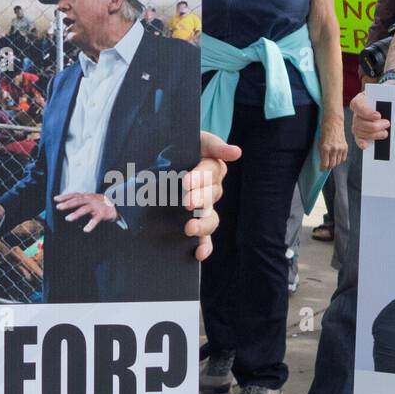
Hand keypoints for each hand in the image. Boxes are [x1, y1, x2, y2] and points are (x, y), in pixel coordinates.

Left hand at [53, 192, 117, 232]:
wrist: (117, 204)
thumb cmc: (100, 203)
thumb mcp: (90, 199)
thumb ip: (80, 201)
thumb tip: (64, 204)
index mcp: (86, 196)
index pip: (74, 195)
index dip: (64, 196)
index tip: (55, 199)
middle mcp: (90, 200)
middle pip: (78, 201)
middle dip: (67, 204)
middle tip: (58, 207)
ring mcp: (96, 206)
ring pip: (85, 209)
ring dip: (76, 214)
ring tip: (68, 219)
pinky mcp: (102, 213)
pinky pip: (96, 219)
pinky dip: (91, 224)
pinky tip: (86, 230)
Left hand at [184, 131, 241, 261]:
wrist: (158, 160)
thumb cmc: (176, 147)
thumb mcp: (191, 139)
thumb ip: (213, 145)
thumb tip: (237, 153)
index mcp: (210, 166)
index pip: (211, 170)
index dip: (200, 177)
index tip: (186, 181)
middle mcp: (210, 188)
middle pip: (211, 194)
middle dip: (198, 198)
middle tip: (185, 202)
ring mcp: (204, 208)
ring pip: (211, 217)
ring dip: (203, 224)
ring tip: (189, 228)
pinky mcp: (196, 223)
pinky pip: (205, 238)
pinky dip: (205, 247)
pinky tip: (199, 254)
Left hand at [319, 113, 347, 169]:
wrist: (334, 122)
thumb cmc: (325, 130)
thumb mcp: (320, 142)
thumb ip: (322, 153)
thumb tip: (323, 162)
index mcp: (325, 148)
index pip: (324, 164)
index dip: (322, 168)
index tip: (322, 169)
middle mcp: (333, 149)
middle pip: (332, 165)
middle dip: (328, 166)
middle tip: (326, 165)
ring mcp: (340, 148)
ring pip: (338, 162)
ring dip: (334, 162)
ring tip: (331, 158)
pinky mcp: (346, 147)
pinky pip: (343, 158)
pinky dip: (340, 158)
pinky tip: (337, 155)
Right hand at [348, 91, 391, 149]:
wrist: (390, 102)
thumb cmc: (391, 93)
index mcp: (363, 98)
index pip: (357, 104)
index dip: (366, 112)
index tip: (378, 115)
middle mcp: (357, 112)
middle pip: (358, 121)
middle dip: (372, 125)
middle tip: (387, 124)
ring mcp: (358, 123)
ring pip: (358, 131)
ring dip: (372, 134)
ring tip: (386, 134)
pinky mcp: (362, 133)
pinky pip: (358, 139)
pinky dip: (361, 142)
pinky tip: (366, 145)